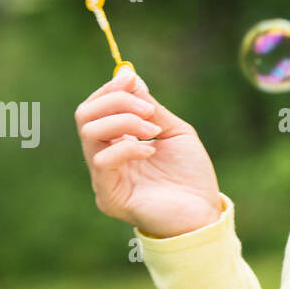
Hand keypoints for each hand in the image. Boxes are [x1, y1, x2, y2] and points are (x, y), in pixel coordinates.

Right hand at [75, 66, 222, 238]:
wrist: (204, 211)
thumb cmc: (191, 174)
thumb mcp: (173, 130)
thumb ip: (150, 107)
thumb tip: (129, 77)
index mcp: (117, 141)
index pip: (95, 108)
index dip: (110, 89)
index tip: (131, 78)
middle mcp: (105, 158)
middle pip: (85, 116)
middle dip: (116, 101)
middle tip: (149, 109)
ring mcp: (103, 178)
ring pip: (90, 133)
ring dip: (125, 121)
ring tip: (154, 130)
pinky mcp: (109, 195)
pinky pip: (102, 161)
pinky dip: (128, 147)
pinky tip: (151, 152)